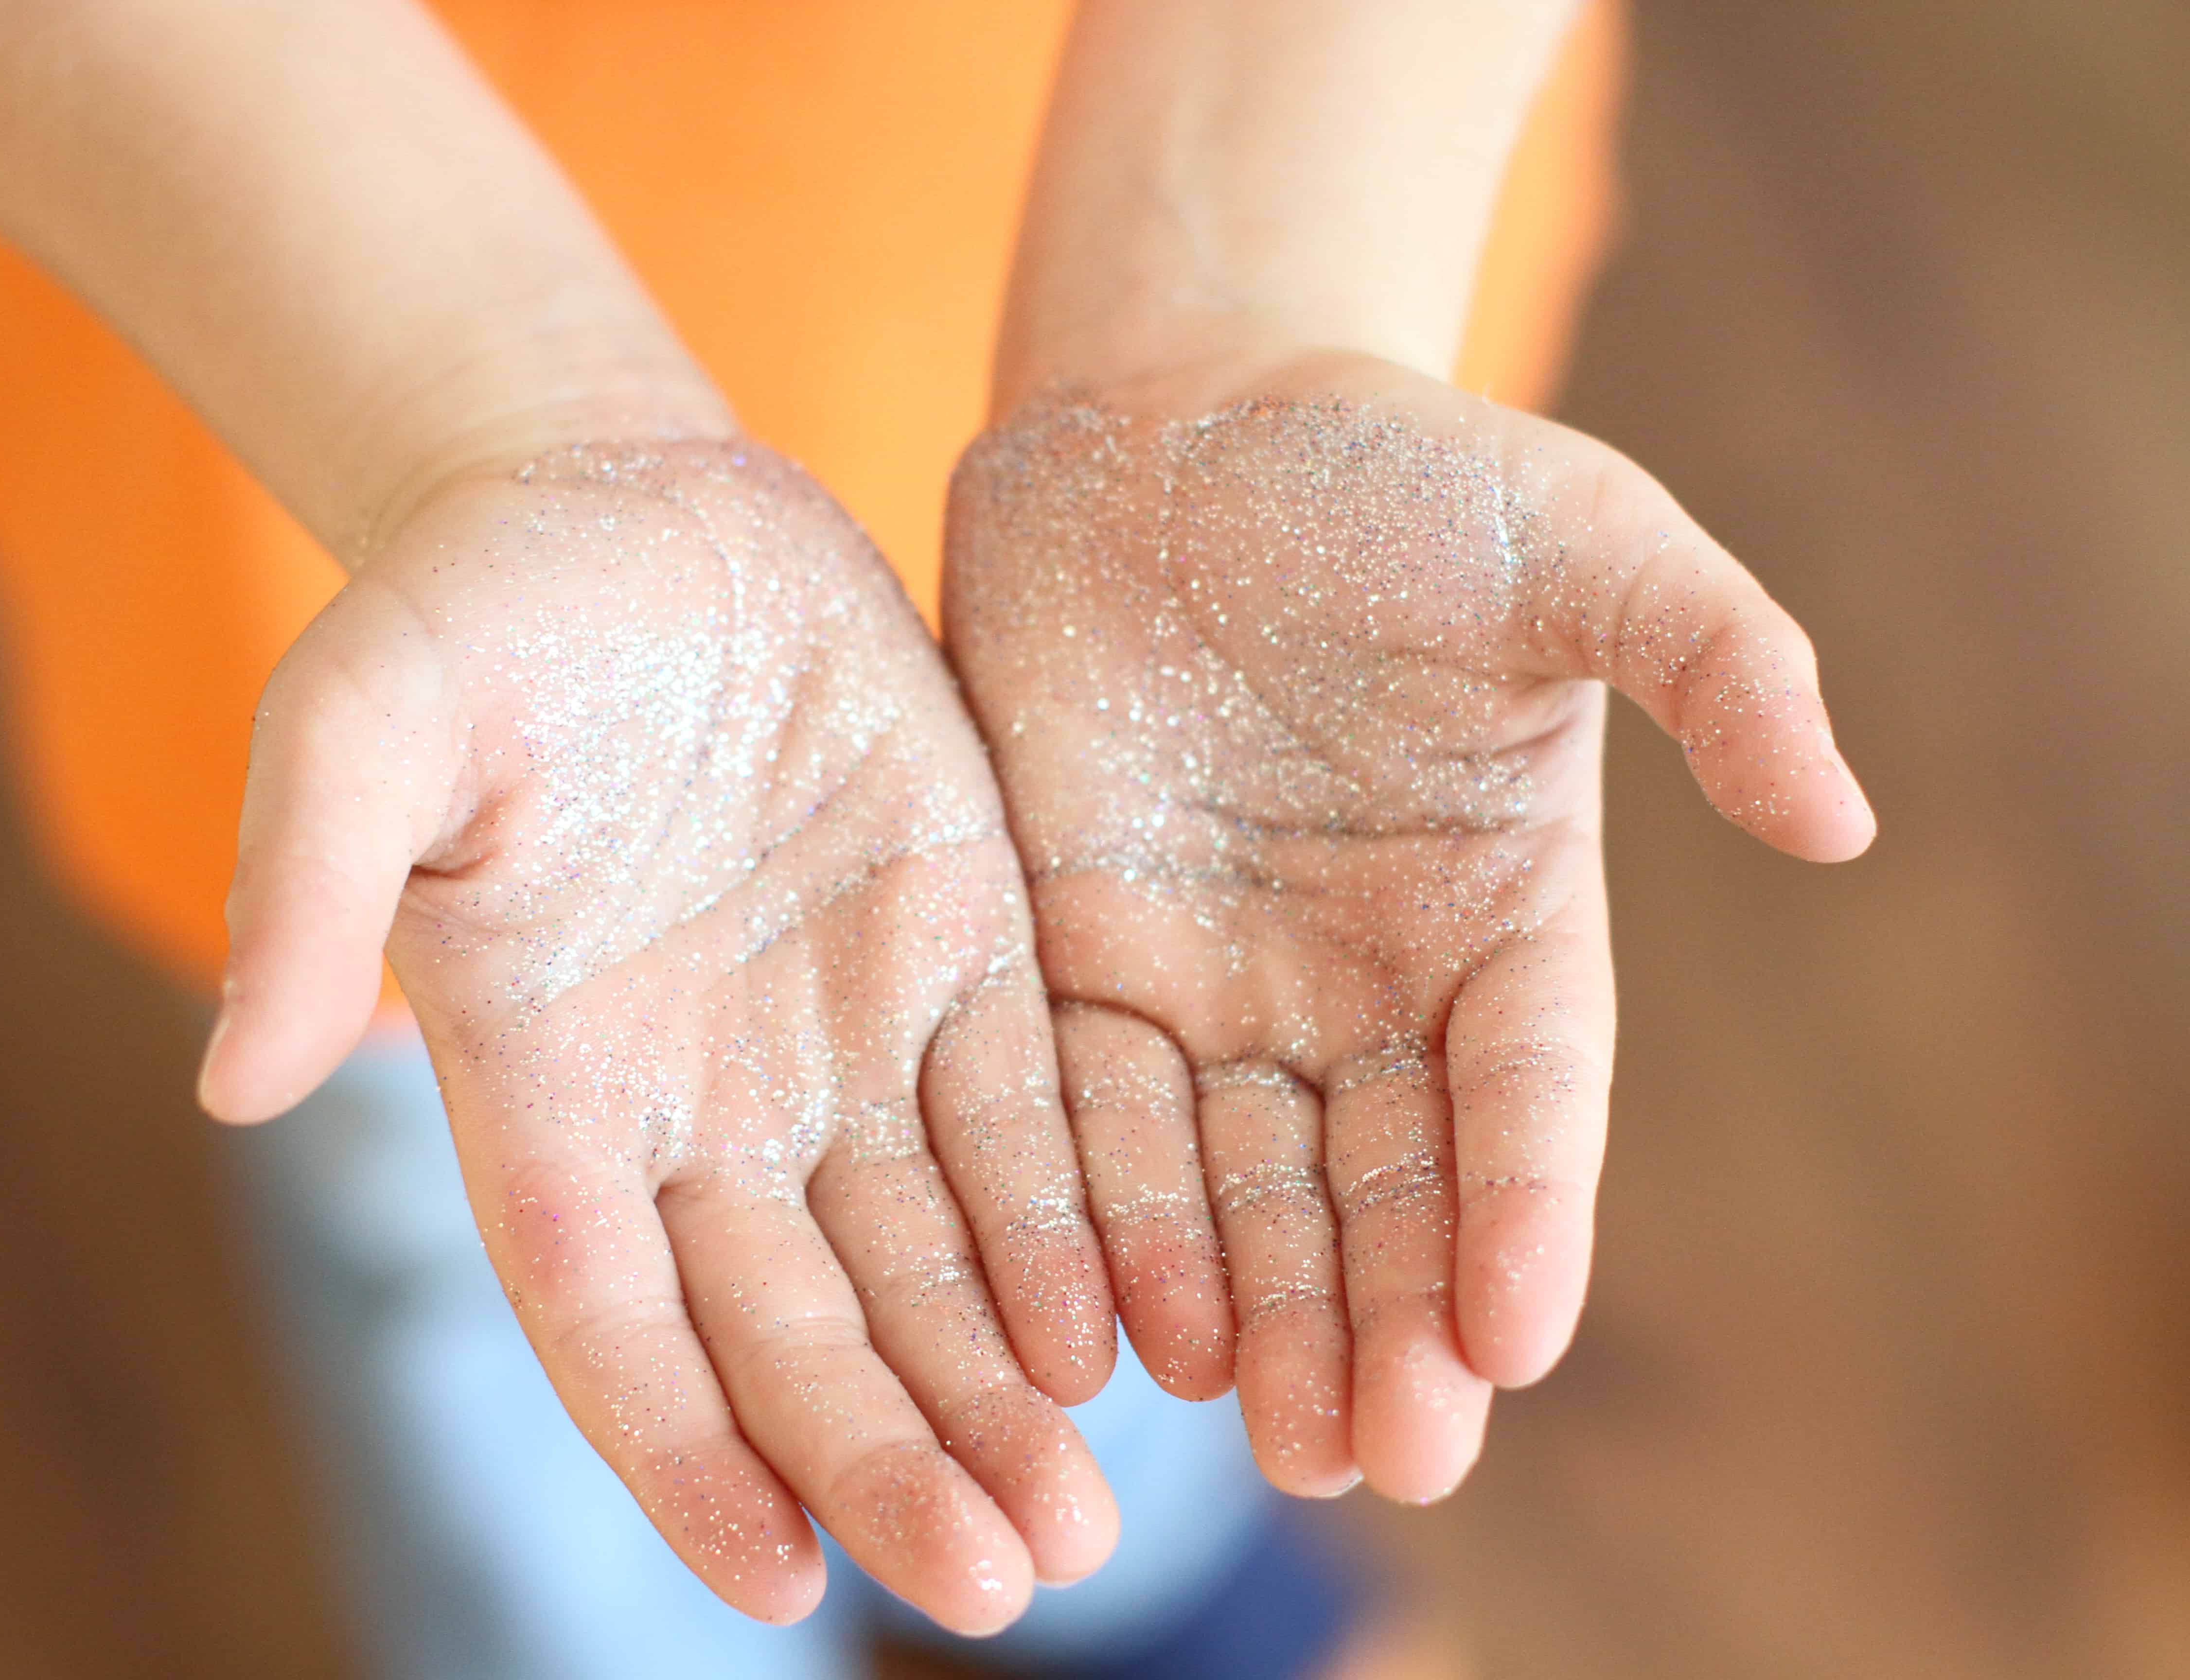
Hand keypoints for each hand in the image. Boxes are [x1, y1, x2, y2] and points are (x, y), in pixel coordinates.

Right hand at [201, 440, 1118, 1631]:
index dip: (684, 1453)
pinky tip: (1109, 1338)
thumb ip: (306, 887)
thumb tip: (235, 1075)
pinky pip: (1015, 1118)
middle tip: (999, 1584)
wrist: (621, 495)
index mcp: (546, 1078)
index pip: (613, 1317)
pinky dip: (1056, 1230)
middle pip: (793, 1328)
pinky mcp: (952, 940)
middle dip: (885, 1458)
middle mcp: (699, 1095)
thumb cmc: (469, 605)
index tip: (777, 1583)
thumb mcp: (363, 715)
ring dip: (990, 1391)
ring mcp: (834, 1029)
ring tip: (1071, 1526)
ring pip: (921, 1259)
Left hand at [943, 354, 1873, 1503]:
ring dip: (1257, 1315)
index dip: (1523, 1215)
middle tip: (1384, 1462)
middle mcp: (1360, 974)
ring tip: (1271, 1443)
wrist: (1176, 415)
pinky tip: (1129, 1327)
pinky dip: (1111, 1215)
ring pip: (1242, 1184)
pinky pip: (1092, 1108)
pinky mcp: (1079, 950)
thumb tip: (1842, 820)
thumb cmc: (1392, 466)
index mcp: (1500, 904)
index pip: (1522, 1095)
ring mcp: (1217, 975)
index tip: (1513, 1340)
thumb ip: (1719, 661)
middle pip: (1384, 1183)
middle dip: (1386, 1322)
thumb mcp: (1579, 538)